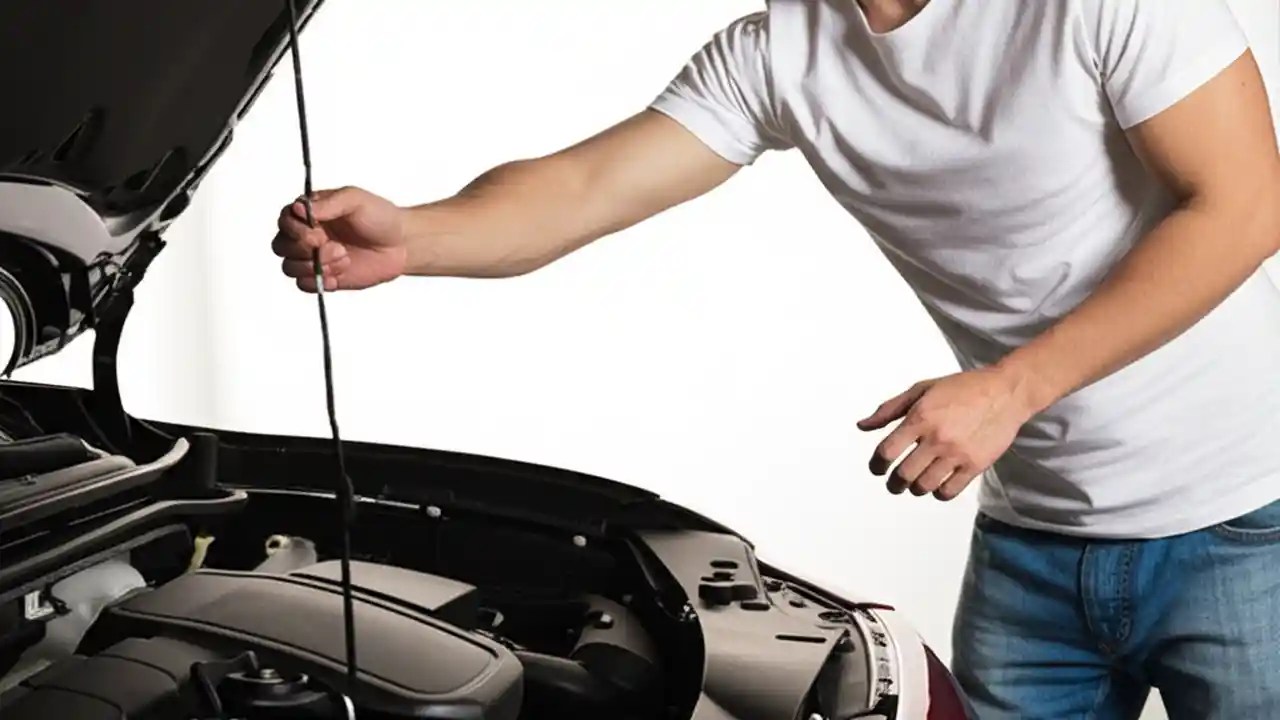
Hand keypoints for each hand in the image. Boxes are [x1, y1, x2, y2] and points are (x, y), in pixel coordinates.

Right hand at [272, 186, 408, 291]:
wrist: (401, 244)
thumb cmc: (379, 217)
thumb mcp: (356, 200)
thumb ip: (328, 203)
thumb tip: (299, 208)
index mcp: (310, 213)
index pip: (284, 220)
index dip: (296, 230)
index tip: (319, 233)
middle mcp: (306, 235)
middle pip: (280, 246)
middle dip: (304, 249)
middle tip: (335, 246)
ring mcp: (313, 258)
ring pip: (289, 267)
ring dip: (315, 265)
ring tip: (344, 257)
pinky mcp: (323, 276)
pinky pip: (304, 285)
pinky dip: (320, 281)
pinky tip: (341, 273)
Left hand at [856, 368, 1037, 500]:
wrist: (1005, 392)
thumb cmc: (962, 388)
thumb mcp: (922, 390)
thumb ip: (889, 409)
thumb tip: (862, 426)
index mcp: (921, 417)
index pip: (887, 452)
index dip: (876, 465)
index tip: (877, 468)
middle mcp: (937, 437)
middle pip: (903, 475)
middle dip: (893, 483)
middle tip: (894, 482)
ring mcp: (957, 453)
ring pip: (924, 487)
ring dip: (914, 489)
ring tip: (915, 483)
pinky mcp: (976, 465)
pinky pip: (949, 491)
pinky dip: (937, 493)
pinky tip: (936, 484)